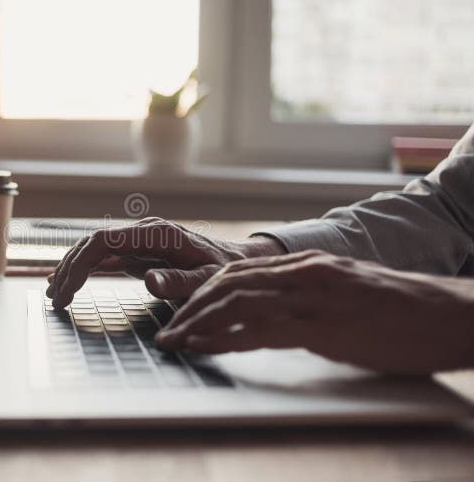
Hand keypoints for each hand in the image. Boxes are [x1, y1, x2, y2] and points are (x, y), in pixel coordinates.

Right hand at [45, 217, 284, 307]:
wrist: (235, 260)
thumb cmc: (222, 271)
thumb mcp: (206, 280)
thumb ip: (179, 281)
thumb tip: (149, 281)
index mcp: (155, 234)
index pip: (103, 240)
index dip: (80, 263)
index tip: (68, 290)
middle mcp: (142, 231)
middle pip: (91, 242)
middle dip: (70, 269)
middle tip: (56, 300)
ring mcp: (137, 239)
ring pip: (93, 247)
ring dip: (71, 269)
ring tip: (55, 295)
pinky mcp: (137, 250)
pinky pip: (103, 255)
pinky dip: (83, 269)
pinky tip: (69, 284)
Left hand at [156, 250, 473, 374]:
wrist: (449, 315)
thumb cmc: (399, 312)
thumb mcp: (343, 295)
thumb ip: (306, 299)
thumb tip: (272, 318)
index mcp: (307, 265)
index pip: (238, 272)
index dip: (202, 290)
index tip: (180, 310)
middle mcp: (304, 273)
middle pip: (228, 283)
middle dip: (190, 307)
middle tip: (166, 330)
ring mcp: (312, 296)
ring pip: (236, 302)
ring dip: (197, 323)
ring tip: (174, 341)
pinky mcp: (324, 324)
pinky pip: (260, 330)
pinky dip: (223, 339)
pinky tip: (203, 347)